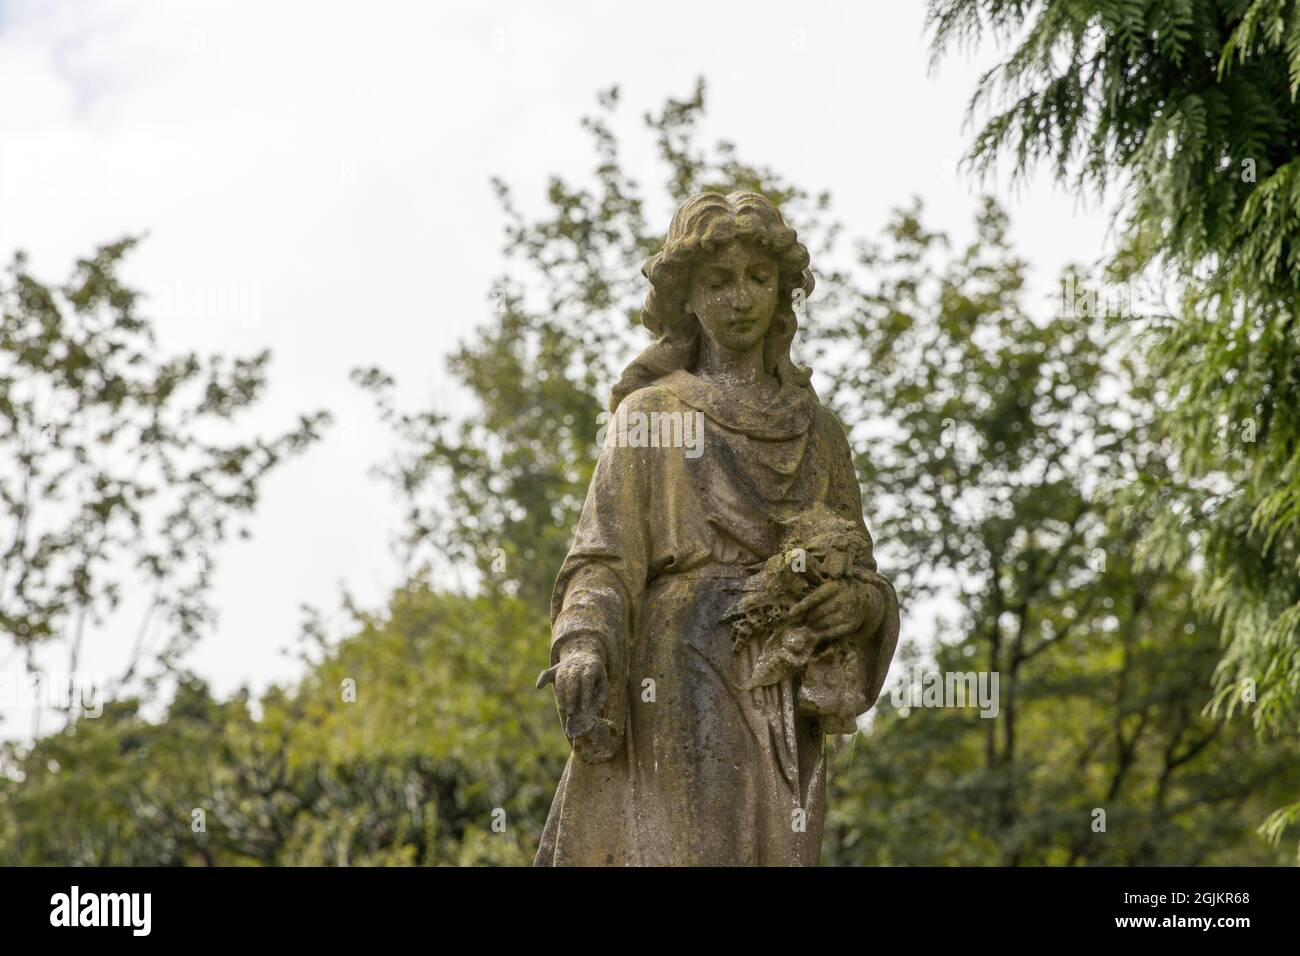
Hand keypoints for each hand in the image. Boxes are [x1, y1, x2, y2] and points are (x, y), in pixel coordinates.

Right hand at [536, 638, 612, 761]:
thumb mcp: (603, 683)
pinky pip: (547, 672)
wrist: (584, 656)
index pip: (587, 680)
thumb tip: (598, 709)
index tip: (585, 709)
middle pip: (572, 680)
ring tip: (563, 708)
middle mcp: (577, 664)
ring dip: (560, 694)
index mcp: (591, 666)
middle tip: (571, 712)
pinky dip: (542, 678)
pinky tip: (539, 686)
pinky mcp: (555, 668)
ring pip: (560, 679)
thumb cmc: (595, 675)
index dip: (586, 694)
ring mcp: (565, 665)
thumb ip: (602, 696)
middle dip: (571, 697)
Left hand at [790, 578, 881, 640]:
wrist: (865, 599)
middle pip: (818, 612)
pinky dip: (823, 633)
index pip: (814, 598)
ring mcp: (849, 612)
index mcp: (836, 586)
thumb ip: (816, 591)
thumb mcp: (831, 584)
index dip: (801, 606)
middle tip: (803, 620)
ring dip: (814, 626)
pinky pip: (833, 632)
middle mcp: (844, 598)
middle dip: (808, 617)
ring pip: (824, 623)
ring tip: (811, 624)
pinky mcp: (852, 624)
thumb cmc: (841, 590)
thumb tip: (795, 609)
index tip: (790, 614)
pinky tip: (819, 632)